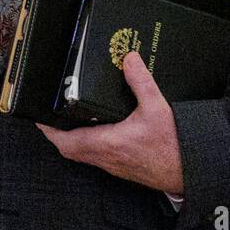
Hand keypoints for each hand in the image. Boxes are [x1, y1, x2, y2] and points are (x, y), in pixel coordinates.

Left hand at [36, 50, 183, 194]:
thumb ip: (141, 81)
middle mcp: (106, 157)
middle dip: (56, 133)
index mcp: (108, 142)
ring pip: (81, 155)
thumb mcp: (157, 107)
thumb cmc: (173, 145)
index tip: (40, 118)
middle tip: (49, 118)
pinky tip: (93, 132)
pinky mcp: (121, 167)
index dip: (50, 130)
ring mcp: (113, 164)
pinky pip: (94, 157)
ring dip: (70, 140)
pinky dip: (86, 144)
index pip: (68, 140)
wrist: (189, 169)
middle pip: (69, 149)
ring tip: (67, 121)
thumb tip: (129, 60)